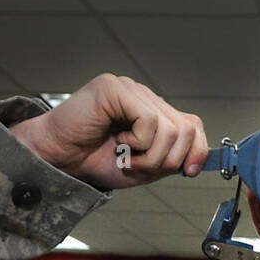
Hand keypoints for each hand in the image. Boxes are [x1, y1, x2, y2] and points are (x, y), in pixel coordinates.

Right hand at [10, 74, 209, 189]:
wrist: (60, 160)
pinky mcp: (115, 88)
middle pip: (186, 129)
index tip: (189, 171)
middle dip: (167, 159)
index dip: (197, 150)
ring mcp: (130, 89)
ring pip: (170, 128)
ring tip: (126, 156)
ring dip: (150, 155)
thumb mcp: (146, 168)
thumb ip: (172, 160)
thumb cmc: (95, 160)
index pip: (192, 125)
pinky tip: (117, 140)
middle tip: (140, 166)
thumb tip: (198, 160)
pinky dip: (137, 141)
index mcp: (152, 112)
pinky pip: (148, 120)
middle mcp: (144, 96)